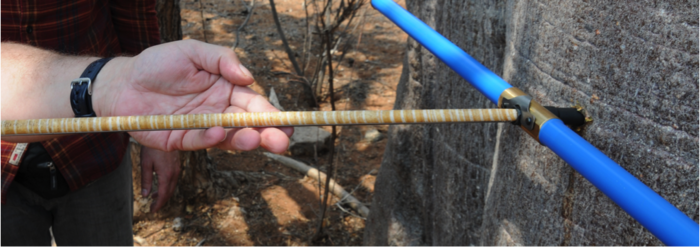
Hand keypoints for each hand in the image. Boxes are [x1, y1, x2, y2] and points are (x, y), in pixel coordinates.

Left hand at [94, 40, 291, 151]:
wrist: (122, 83)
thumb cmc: (158, 64)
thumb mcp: (192, 51)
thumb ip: (222, 59)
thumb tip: (249, 76)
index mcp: (226, 90)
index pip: (255, 105)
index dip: (273, 115)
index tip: (289, 124)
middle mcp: (218, 111)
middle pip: (248, 126)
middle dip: (267, 135)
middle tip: (281, 141)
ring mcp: (202, 128)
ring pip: (229, 138)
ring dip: (244, 140)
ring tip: (255, 140)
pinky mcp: (181, 141)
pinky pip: (200, 141)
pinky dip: (210, 139)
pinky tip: (219, 132)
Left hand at [140, 146, 179, 211]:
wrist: (163, 133)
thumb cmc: (152, 148)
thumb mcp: (145, 164)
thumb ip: (146, 180)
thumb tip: (145, 195)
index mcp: (166, 175)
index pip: (163, 195)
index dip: (158, 204)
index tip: (152, 211)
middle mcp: (174, 174)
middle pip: (169, 193)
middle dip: (161, 201)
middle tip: (152, 207)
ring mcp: (177, 169)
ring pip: (172, 187)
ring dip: (164, 194)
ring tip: (154, 197)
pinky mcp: (177, 166)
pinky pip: (173, 180)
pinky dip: (167, 186)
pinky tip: (160, 185)